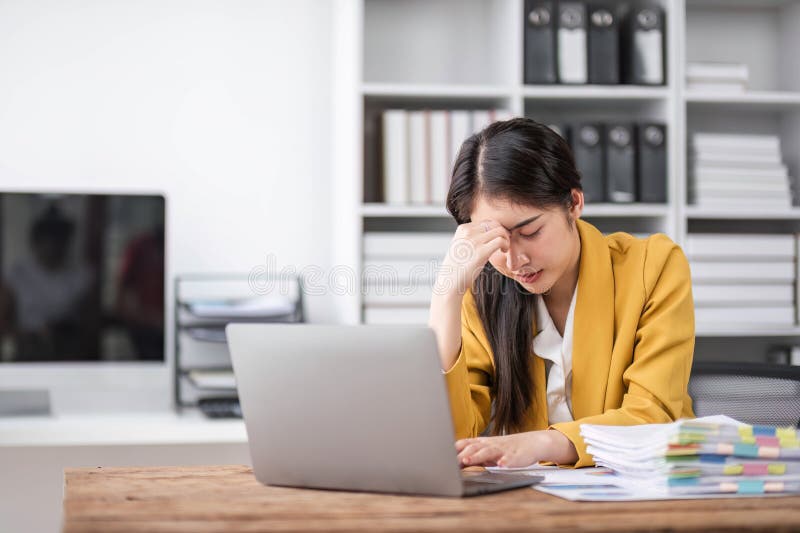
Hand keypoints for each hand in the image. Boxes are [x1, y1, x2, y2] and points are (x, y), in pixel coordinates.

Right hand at [434, 219, 509, 296]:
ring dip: (506, 238)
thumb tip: (487, 234)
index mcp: (462, 229)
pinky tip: (503, 252)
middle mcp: (468, 232)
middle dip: (502, 232)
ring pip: (499, 230)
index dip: (495, 230)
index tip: (498, 239)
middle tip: (504, 243)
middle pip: (494, 224)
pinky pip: (500, 241)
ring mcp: (474, 241)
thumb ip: (471, 238)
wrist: (450, 281)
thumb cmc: (456, 267)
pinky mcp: (481, 252)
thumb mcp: (460, 246)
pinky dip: (506, 245)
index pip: (486, 222)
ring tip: (504, 248)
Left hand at [455, 430, 577, 467]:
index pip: (464, 444)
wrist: (531, 443)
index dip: (452, 450)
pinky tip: (501, 465)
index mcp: (481, 444)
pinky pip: (510, 458)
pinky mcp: (515, 456)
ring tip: (468, 460)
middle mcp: (489, 445)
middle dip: (460, 455)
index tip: (440, 457)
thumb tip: (452, 463)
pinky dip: (505, 461)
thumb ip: (471, 456)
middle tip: (449, 463)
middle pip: (472, 448)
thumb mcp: (486, 451)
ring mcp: (502, 449)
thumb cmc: (505, 449)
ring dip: (477, 456)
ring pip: (487, 451)